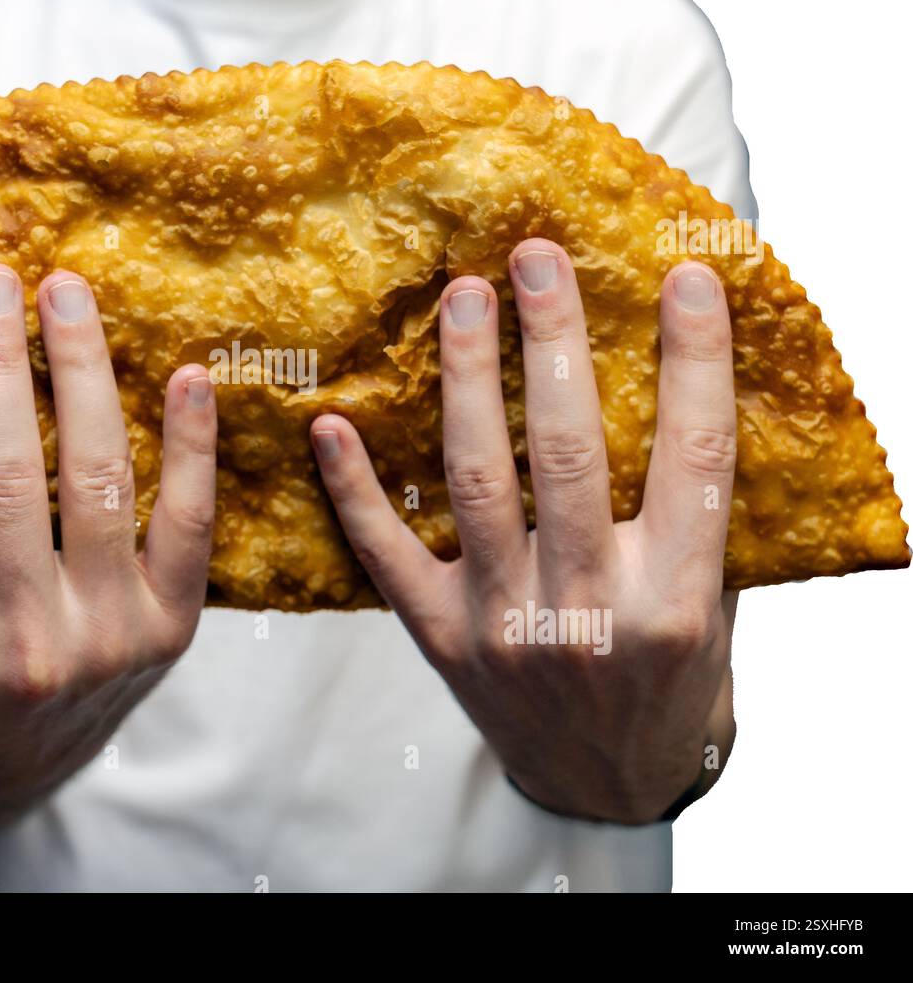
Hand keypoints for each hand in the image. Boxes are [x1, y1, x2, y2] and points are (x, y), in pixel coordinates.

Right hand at [0, 264, 215, 820]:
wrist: (1, 772)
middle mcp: (21, 652)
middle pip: (1, 478)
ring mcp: (105, 640)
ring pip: (93, 479)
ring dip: (81, 373)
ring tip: (66, 294)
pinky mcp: (168, 629)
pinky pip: (187, 521)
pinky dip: (190, 444)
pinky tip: (186, 373)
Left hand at [311, 240, 736, 822]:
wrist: (602, 783)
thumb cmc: (665, 682)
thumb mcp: (712, 608)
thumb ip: (690, 516)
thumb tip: (671, 381)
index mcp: (676, 600)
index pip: (694, 457)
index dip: (692, 362)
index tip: (683, 280)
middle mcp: (590, 613)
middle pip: (570, 456)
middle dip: (553, 346)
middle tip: (536, 259)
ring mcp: (504, 627)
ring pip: (477, 484)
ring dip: (467, 381)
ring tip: (461, 298)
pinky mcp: (440, 639)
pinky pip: (385, 553)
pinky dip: (354, 488)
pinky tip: (329, 423)